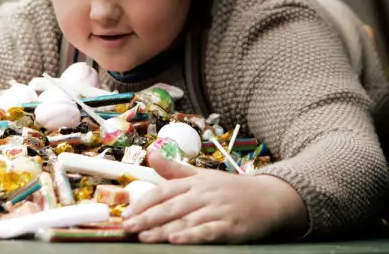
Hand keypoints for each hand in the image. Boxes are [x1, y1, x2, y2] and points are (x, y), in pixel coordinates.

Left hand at [122, 151, 307, 243]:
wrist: (270, 199)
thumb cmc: (231, 190)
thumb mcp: (202, 177)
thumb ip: (175, 170)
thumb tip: (151, 155)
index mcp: (195, 182)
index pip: (164, 190)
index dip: (144, 202)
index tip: (127, 212)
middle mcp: (204, 194)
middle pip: (171, 206)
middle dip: (147, 217)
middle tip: (128, 226)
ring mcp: (218, 210)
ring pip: (186, 220)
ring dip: (163, 229)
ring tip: (144, 236)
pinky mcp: (231, 227)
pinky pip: (208, 232)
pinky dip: (192, 236)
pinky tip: (176, 241)